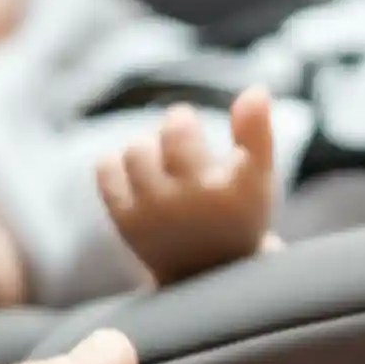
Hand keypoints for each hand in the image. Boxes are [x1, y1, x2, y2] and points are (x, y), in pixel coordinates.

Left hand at [98, 86, 276, 285]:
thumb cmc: (236, 214)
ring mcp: (155, 215)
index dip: (182, 120)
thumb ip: (257, 131)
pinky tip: (138, 176)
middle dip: (174, 127)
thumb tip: (257, 88)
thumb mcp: (258, 177)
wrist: (203, 275)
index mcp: (229, 189)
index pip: (185, 128)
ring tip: (163, 161)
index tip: (188, 124)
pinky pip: (106, 169)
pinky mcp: (127, 225)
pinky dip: (118, 164)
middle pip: (168, 132)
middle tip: (181, 138)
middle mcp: (191, 202)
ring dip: (149, 147)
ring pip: (138, 149)